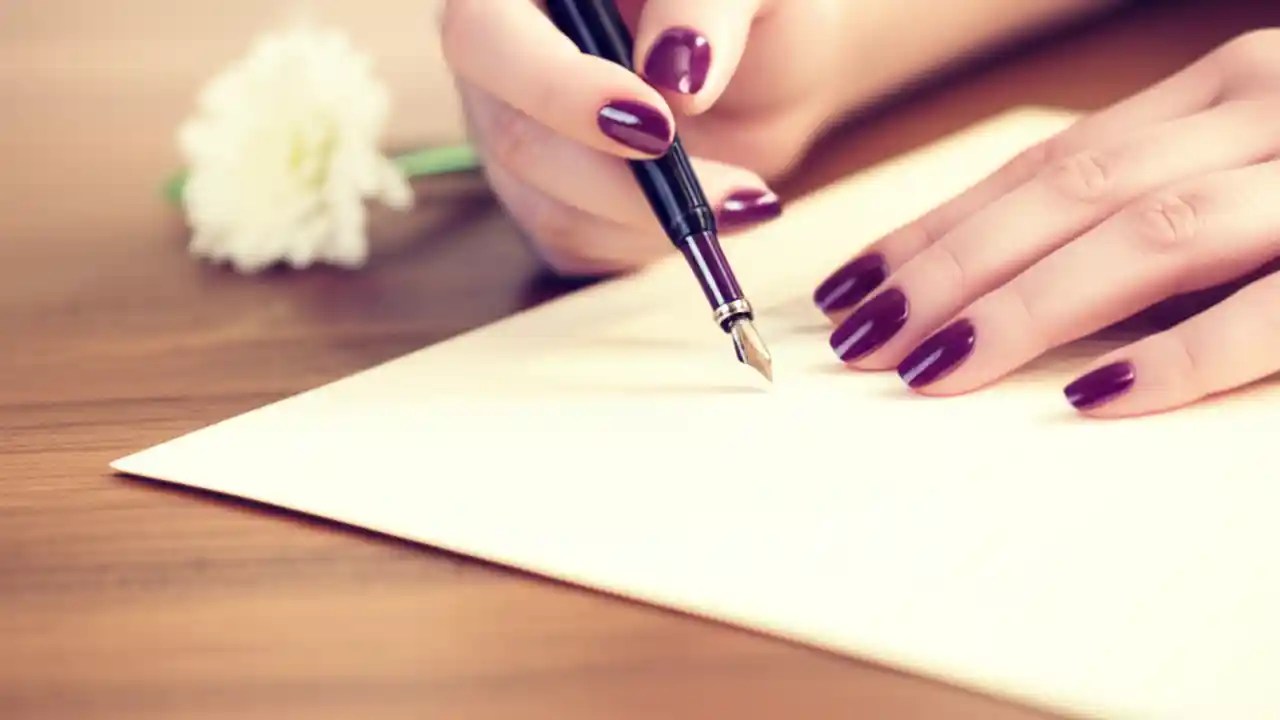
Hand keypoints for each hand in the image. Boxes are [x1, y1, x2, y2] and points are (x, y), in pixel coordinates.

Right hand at [440, 0, 848, 274]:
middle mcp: (500, 61)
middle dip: (616, 180)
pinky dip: (650, 240)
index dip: (558, 90)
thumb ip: (705, 5)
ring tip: (744, 196)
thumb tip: (675, 76)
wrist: (762, 69)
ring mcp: (514, 136)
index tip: (657, 123)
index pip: (488, 34)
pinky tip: (711, 210)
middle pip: (512, 137)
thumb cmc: (740, 9)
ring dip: (652, 217)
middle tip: (721, 188)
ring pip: (547, 207)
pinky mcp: (545, 201)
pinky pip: (577, 244)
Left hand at [814, 29, 1279, 417]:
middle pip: (1071, 192)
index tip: (852, 285)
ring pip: (1146, 235)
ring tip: (932, 369)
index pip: (1047, 165)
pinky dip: (1176, 356)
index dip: (939, 227)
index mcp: (1219, 96)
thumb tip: (1011, 277)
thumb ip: (1151, 205)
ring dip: (1025, 306)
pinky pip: (1265, 315)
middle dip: (950, 268)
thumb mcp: (1251, 165)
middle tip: (861, 338)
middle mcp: (1257, 114)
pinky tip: (1091, 396)